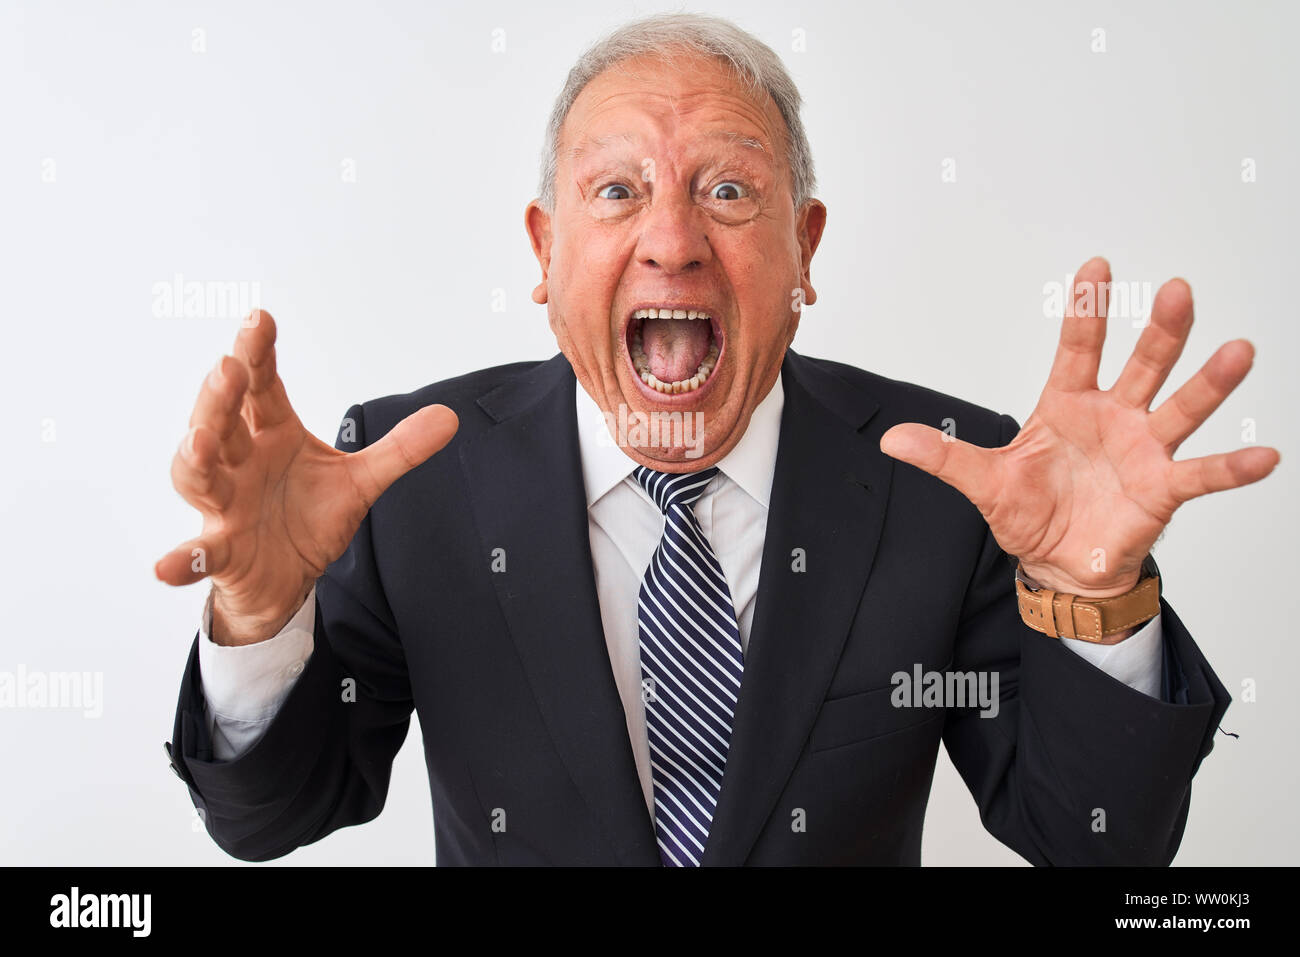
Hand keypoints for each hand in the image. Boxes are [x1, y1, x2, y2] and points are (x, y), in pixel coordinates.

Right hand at [155, 309, 458, 643]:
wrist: (287, 580)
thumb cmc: (309, 518)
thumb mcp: (360, 481)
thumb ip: (399, 449)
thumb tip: (449, 416)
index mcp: (271, 435)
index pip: (261, 387)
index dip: (257, 354)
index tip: (260, 318)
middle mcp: (239, 463)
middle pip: (221, 421)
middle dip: (222, 395)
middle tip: (230, 366)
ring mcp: (225, 506)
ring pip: (197, 476)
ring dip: (193, 458)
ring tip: (198, 441)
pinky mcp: (222, 551)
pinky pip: (198, 554)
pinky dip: (182, 560)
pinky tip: (170, 566)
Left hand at [879, 257, 1278, 598]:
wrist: (1057, 564)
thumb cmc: (1028, 512)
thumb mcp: (982, 482)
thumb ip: (944, 456)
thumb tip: (891, 439)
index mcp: (1067, 405)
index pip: (1078, 348)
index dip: (1088, 309)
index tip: (1098, 265)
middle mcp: (1114, 417)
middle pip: (1142, 364)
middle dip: (1161, 330)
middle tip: (1177, 290)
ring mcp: (1144, 450)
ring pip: (1182, 406)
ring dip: (1210, 382)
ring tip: (1239, 352)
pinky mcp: (1164, 490)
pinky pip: (1204, 475)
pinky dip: (1234, 467)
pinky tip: (1266, 454)